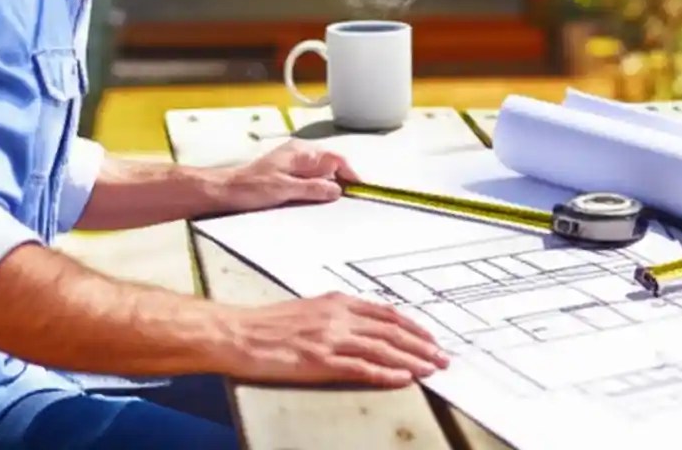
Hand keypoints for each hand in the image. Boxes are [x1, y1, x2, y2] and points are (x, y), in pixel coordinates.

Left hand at [216, 139, 360, 211]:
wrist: (226, 191)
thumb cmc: (250, 187)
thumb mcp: (285, 190)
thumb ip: (313, 188)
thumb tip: (336, 189)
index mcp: (300, 153)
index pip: (335, 159)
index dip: (350, 173)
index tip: (359, 188)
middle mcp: (299, 154)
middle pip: (331, 164)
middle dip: (341, 180)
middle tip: (349, 198)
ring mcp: (294, 163)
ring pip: (322, 172)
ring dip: (329, 185)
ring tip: (332, 201)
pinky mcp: (288, 174)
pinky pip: (311, 179)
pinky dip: (318, 188)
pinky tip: (315, 200)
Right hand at [219, 292, 449, 387]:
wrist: (238, 333)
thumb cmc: (268, 324)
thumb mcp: (309, 309)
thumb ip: (337, 315)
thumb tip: (363, 325)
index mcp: (337, 302)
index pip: (386, 313)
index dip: (414, 327)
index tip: (431, 339)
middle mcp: (338, 316)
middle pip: (392, 330)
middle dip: (422, 344)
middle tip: (443, 358)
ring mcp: (330, 338)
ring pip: (383, 348)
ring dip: (412, 360)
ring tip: (431, 370)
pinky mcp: (320, 361)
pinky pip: (361, 368)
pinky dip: (386, 373)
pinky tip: (402, 379)